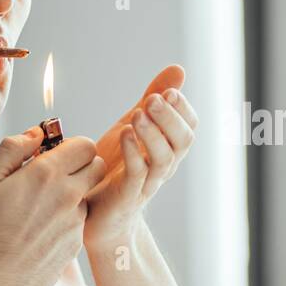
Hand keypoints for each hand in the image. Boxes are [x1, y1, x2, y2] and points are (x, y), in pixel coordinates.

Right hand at [0, 128, 106, 285]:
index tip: (52, 154)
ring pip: (88, 196)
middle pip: (97, 167)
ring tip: (39, 209)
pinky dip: (66, 220)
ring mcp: (76, 223)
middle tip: (53, 175)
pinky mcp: (76, 245)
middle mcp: (70, 196)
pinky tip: (39, 231)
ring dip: (72, 195)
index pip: (85, 145)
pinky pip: (79, 223)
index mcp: (47, 175)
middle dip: (81, 165)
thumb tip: (35, 134)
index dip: (71, 145)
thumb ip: (12, 150)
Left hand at [84, 85, 198, 251]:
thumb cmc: (116, 168)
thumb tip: (178, 70)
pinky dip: (133, 153)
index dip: (183, 109)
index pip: (189, 128)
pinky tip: (124, 135)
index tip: (171, 91)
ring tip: (138, 114)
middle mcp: (164, 166)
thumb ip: (155, 100)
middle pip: (182, 142)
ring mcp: (147, 182)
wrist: (96, 215)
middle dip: (170, 118)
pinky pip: (137, 175)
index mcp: (168, 149)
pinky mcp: (127, 195)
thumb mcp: (135, 126)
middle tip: (153, 99)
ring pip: (163, 159)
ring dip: (152, 133)